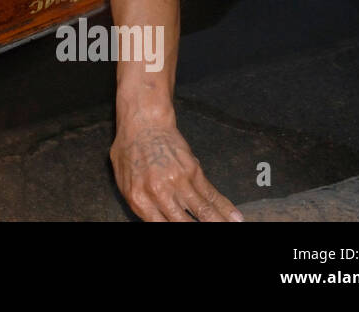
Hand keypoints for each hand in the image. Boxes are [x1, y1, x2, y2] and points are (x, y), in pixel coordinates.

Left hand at [110, 117, 243, 221]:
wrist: (144, 123)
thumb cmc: (129, 150)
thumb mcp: (123, 181)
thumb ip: (139, 204)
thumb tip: (156, 220)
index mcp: (139, 199)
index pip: (161, 227)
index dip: (176, 232)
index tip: (189, 234)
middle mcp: (160, 194)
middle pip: (184, 223)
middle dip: (201, 230)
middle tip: (215, 235)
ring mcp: (178, 182)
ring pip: (203, 211)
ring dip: (218, 222)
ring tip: (231, 228)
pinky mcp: (193, 171)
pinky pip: (211, 194)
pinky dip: (225, 207)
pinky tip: (235, 217)